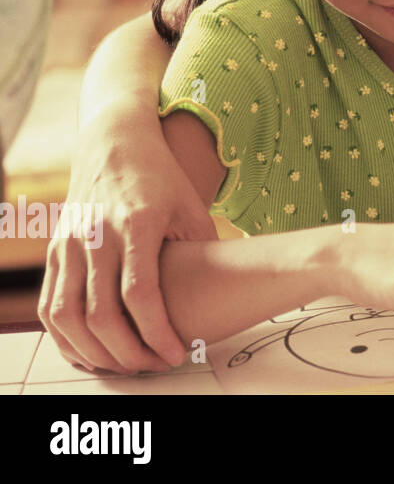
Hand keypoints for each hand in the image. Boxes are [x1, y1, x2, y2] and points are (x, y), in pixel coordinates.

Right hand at [39, 104, 217, 373]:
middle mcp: (96, 236)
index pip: (140, 294)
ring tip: (128, 365)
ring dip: (95, 353)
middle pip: (101, 314)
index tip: (179, 354)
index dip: (157, 333)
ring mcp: (69, 244)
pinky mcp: (54, 252)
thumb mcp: (192, 208)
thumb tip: (225, 299)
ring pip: (67, 317)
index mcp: (136, 224)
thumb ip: (203, 253)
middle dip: (129, 353)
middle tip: (156, 366)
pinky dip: (67, 338)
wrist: (115, 144)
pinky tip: (94, 352)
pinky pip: (51, 306)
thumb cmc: (162, 180)